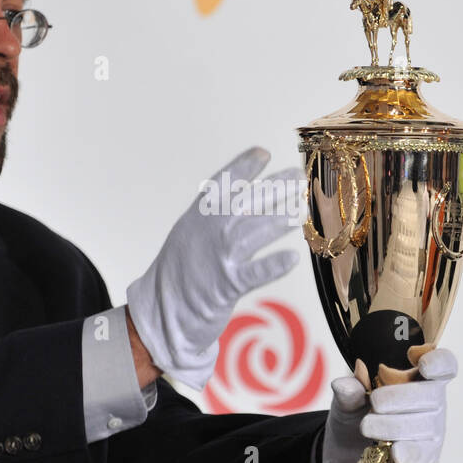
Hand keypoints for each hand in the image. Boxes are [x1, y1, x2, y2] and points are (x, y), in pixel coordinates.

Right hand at [126, 147, 301, 389]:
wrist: (162, 309)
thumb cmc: (180, 270)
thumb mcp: (189, 233)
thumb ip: (213, 215)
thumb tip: (241, 196)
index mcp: (199, 216)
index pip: (224, 184)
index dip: (244, 166)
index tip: (263, 153)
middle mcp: (210, 231)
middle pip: (248, 202)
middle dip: (275, 188)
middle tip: (298, 178)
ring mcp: (220, 256)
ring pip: (257, 231)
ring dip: (281, 220)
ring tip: (301, 211)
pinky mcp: (228, 284)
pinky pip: (256, 272)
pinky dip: (274, 265)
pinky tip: (292, 258)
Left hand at [322, 346, 456, 462]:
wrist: (347, 447)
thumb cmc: (358, 412)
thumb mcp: (347, 398)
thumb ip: (348, 390)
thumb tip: (344, 385)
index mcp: (418, 375)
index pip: (443, 363)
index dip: (439, 363)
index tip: (422, 364)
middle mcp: (431, 399)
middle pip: (432, 394)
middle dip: (401, 397)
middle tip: (374, 402)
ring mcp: (432, 427)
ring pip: (425, 424)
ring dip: (395, 425)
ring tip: (367, 426)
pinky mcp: (427, 454)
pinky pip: (425, 453)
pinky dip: (410, 452)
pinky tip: (396, 452)